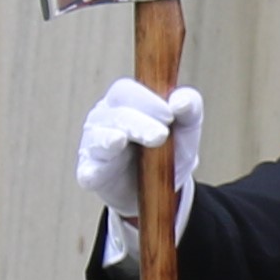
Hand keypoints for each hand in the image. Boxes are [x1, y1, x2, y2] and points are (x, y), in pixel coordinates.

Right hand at [75, 77, 202, 220]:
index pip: (126, 91)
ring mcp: (94, 146)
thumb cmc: (169, 147)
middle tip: (160, 136)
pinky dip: (92, 171)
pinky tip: (94, 172)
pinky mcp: (92, 174)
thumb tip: (181, 102)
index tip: (169, 114)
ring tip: (120, 140)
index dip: (146, 100)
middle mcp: (103, 119)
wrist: (160, 188)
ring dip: (111, 140)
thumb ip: (190, 107)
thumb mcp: (186, 128)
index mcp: (124, 101)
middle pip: (115, 115)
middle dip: (138, 124)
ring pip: (99, 139)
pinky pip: (89, 171)